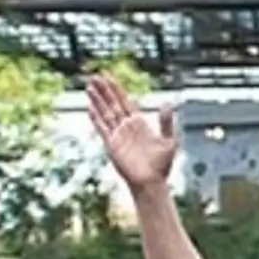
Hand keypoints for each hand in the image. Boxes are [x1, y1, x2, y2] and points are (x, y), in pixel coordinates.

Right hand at [84, 74, 179, 189]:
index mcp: (139, 124)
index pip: (125, 101)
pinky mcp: (111, 145)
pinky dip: (96, 119)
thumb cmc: (161, 165)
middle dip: (104, 90)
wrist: (151, 182)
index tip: (109, 76)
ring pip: (105, 113)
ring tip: (89, 87)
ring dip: (98, 101)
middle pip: (113, 104)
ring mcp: (118, 135)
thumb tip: (167, 103)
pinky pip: (102, 129)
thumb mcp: (169, 141)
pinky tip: (90, 108)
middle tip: (95, 76)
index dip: (117, 89)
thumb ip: (166, 122)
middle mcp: (126, 127)